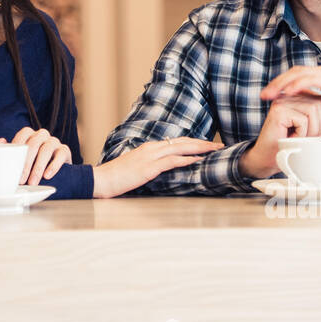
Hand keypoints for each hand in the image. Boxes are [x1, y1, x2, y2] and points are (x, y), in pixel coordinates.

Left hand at [0, 127, 71, 184]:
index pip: (23, 135)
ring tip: (33, 182)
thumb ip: (9, 151)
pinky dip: (53, 166)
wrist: (55, 172)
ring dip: (38, 168)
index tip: (12, 166)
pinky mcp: (65, 150)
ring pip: (46, 150)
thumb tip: (1, 141)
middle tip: (21, 180)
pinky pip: (60, 154)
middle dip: (26, 163)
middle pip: (33, 144)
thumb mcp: (20, 158)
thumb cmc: (32, 164)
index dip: (17, 149)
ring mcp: (54, 141)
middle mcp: (42, 135)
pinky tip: (47, 175)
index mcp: (30, 134)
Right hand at [92, 136, 218, 197]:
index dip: (194, 142)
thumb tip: (163, 168)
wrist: (101, 180)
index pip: (176, 141)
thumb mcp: (136, 168)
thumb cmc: (117, 176)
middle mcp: (152, 148)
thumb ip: (150, 165)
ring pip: (181, 148)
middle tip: (219, 144)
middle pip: (183, 141)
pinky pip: (172, 161)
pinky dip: (187, 159)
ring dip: (200, 148)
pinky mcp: (149, 167)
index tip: (208, 144)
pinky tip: (198, 159)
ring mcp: (150, 156)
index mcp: (149, 147)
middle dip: (203, 142)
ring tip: (214, 149)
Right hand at [239, 94, 320, 178]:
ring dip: (312, 130)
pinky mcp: (279, 111)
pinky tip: (292, 139)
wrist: (267, 159)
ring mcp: (282, 102)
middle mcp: (289, 96)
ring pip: (313, 110)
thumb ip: (320, 115)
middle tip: (311, 139)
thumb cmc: (289, 146)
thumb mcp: (311, 128)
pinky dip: (302, 134)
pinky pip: (303, 120)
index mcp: (297, 97)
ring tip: (301, 140)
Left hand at [259, 64, 320, 137]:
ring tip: (270, 95)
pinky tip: (287, 94)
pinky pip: (312, 80)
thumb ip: (315, 105)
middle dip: (277, 83)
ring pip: (301, 74)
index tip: (268, 96)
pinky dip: (298, 85)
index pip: (298, 75)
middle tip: (263, 96)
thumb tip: (299, 111)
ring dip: (283, 84)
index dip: (281, 84)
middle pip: (296, 72)